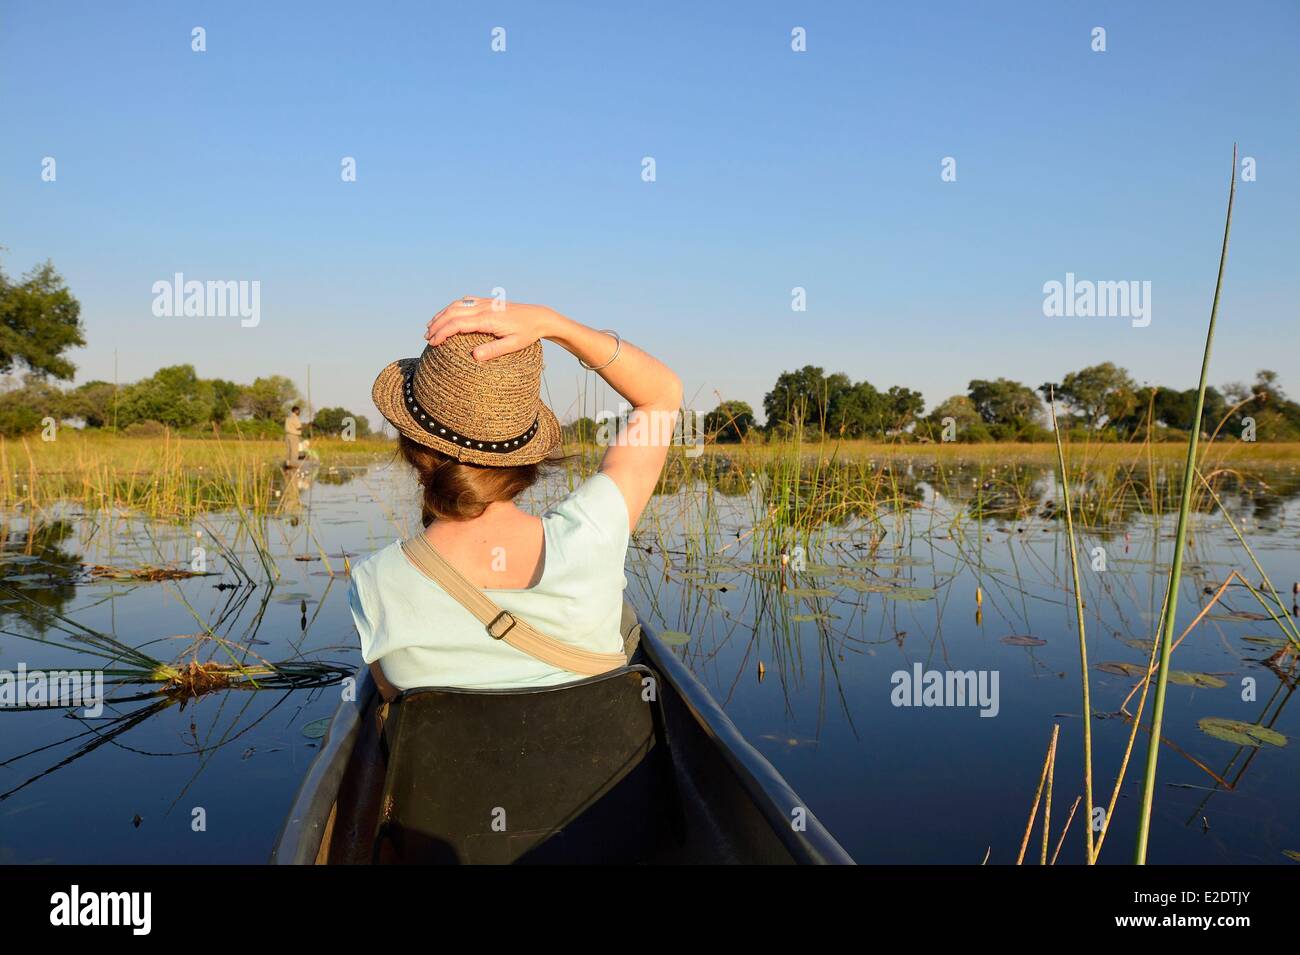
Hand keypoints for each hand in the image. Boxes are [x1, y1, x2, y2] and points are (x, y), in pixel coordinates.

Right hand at [424, 296, 561, 361]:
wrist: (539, 316)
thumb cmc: (527, 333)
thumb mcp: (513, 345)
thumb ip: (494, 350)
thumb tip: (474, 356)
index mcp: (487, 319)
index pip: (457, 324)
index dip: (442, 332)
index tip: (433, 343)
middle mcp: (483, 308)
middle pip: (452, 313)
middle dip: (437, 325)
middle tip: (426, 338)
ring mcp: (484, 303)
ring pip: (456, 305)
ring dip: (441, 315)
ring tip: (430, 327)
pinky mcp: (487, 302)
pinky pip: (464, 301)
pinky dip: (451, 308)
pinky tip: (446, 314)